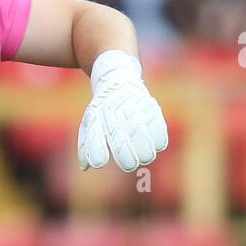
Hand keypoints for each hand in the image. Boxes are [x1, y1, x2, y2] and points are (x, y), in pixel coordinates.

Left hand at [78, 51, 168, 172]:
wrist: (117, 77)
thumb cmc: (102, 109)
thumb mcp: (89, 123)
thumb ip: (86, 146)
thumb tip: (85, 167)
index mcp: (96, 122)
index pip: (96, 148)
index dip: (98, 157)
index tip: (101, 161)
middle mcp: (115, 117)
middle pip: (125, 154)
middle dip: (127, 161)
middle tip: (129, 161)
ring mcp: (135, 112)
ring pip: (146, 150)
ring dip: (145, 154)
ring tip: (143, 152)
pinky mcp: (152, 109)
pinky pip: (160, 138)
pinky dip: (158, 144)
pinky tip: (154, 143)